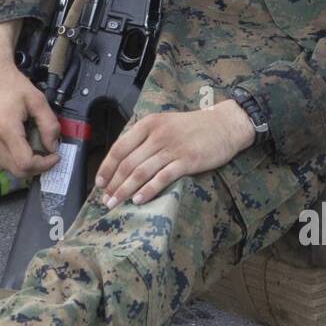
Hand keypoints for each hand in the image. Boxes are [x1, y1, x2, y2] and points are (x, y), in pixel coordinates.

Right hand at [0, 23, 61, 178]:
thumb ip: (49, 124)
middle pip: (16, 171)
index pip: (25, 163)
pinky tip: (20, 147)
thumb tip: (53, 146)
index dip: (44, 165)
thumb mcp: (37, 100)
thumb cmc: (11, 83)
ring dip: (23, 166)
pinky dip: (10, 161)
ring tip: (34, 151)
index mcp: (6, 129)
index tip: (54, 155)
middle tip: (47, 156)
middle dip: (36, 168)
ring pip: (6, 169)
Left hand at [95, 100, 256, 208]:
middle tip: (105, 199)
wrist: (225, 124)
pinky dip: (148, 190)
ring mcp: (172, 148)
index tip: (99, 182)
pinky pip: (162, 178)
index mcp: (148, 124)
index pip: (119, 147)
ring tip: (115, 203)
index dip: (107, 167)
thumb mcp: (165, 123)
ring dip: (125, 190)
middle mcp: (157, 135)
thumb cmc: (194, 126)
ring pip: (141, 172)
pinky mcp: (186, 161)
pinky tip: (139, 201)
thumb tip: (124, 159)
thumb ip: (145, 137)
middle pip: (127, 163)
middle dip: (113, 184)